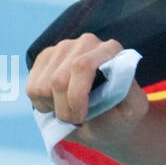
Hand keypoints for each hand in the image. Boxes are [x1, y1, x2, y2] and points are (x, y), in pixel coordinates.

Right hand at [26, 33, 148, 148]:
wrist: (103, 122)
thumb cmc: (120, 115)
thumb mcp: (133, 109)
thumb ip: (130, 90)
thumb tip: (118, 70)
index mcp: (111, 50)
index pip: (82, 66)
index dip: (76, 97)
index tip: (82, 117)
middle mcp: (87, 42)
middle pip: (59, 79)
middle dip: (64, 109)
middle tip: (77, 120)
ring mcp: (63, 47)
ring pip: (42, 86)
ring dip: (54, 108)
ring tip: (71, 110)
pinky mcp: (45, 58)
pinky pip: (31, 88)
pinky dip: (42, 104)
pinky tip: (58, 103)